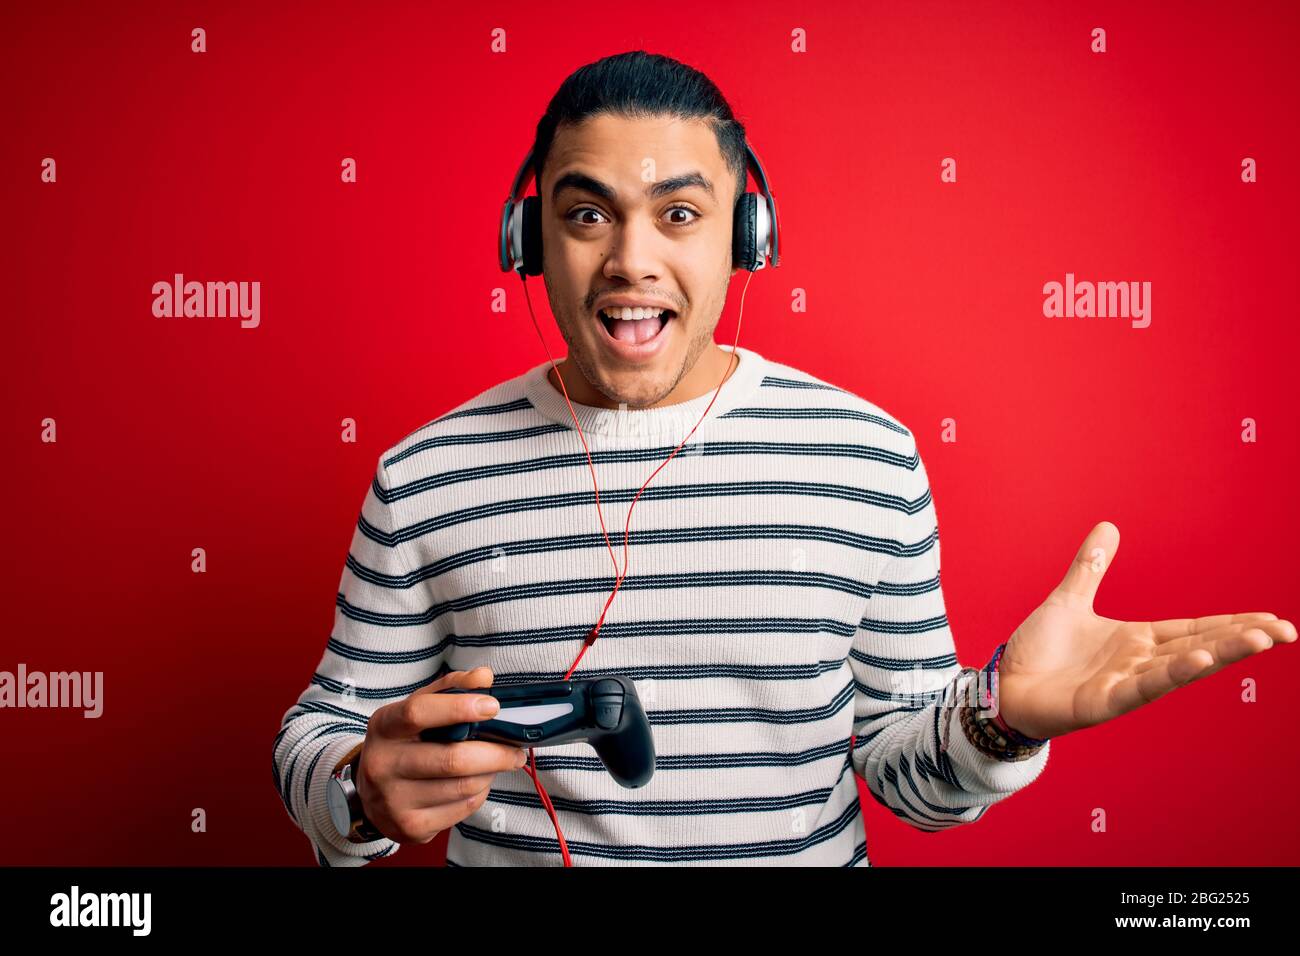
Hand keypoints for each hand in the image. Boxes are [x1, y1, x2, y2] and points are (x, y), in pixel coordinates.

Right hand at [355, 667, 528, 843]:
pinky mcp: (410, 827)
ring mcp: (394, 800)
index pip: (419, 712)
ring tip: (496, 764)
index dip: (459, 708)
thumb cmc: (404, 742)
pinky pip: (462, 809)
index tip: (493, 706)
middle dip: (496, 754)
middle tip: (516, 749)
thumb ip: (452, 687)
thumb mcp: (419, 708)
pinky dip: (479, 794)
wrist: (370, 794)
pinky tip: (476, 783)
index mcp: (385, 726)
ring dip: (490, 774)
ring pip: (463, 787)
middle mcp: (383, 764)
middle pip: (452, 759)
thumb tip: (485, 677)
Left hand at [990, 521, 1295, 740]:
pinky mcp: (1104, 702)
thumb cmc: (1038, 652)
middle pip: (1200, 646)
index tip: (1272, 620)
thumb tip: (1109, 526)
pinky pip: (1143, 688)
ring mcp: (1124, 683)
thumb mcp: (1068, 600)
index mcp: (1136, 640)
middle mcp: (1138, 662)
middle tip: (1286, 630)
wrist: (1004, 686)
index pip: (1195, 629)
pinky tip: (1200, 662)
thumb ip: (1091, 567)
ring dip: (1220, 654)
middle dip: (1242, 638)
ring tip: (1259, 640)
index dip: (1231, 624)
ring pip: (1181, 667)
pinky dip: (1171, 675)